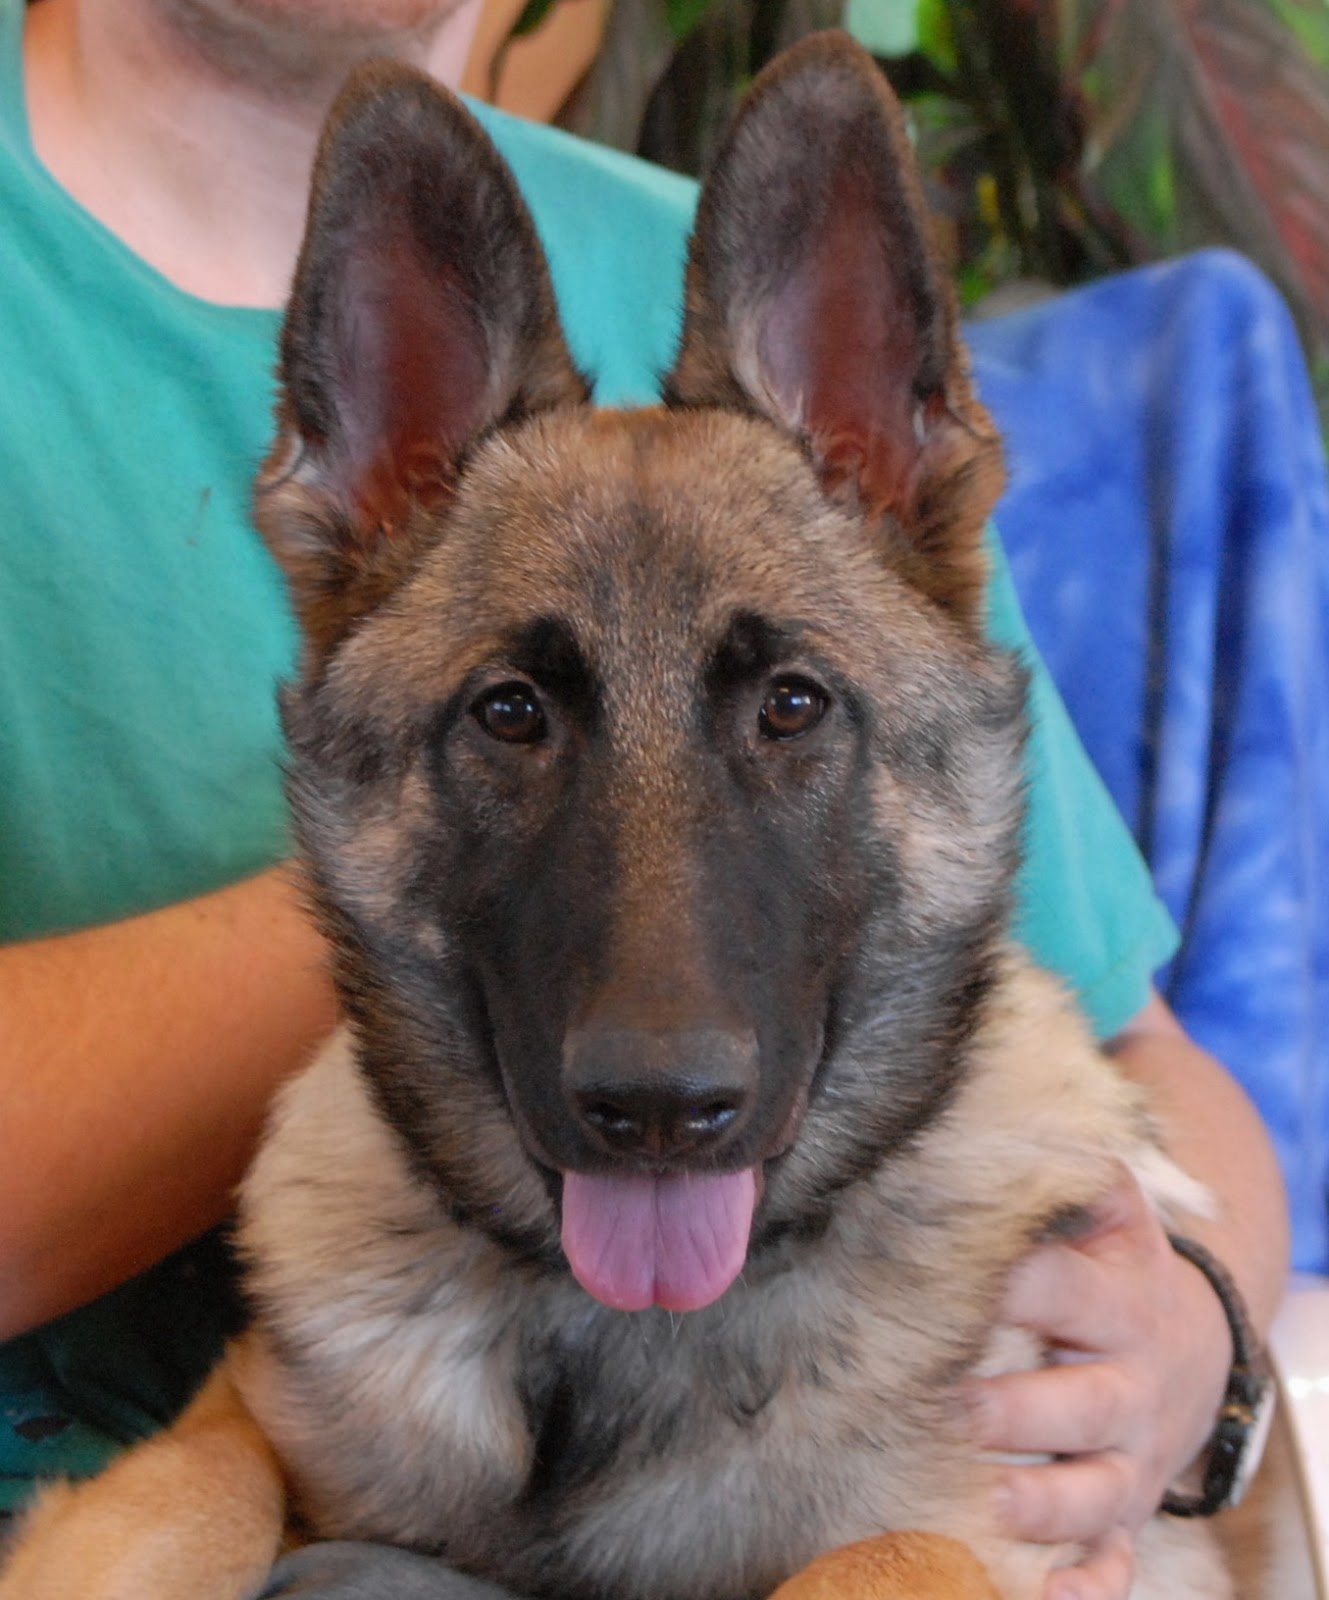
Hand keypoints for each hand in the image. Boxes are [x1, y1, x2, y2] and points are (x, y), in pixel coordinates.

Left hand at [966, 1174, 1231, 1599]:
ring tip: (992, 1501)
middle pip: (1079, 1406)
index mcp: (1118, 1305)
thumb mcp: (1112, 1215)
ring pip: (1093, 1493)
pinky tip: (1047, 1597)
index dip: (1014, 1285)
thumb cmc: (1117, 1272)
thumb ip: (1071, 1176)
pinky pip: (1114, 1565)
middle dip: (1019, 1410)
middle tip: (956, 1407)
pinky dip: (1086, 1588)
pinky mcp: (1127, 1516)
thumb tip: (1004, 1138)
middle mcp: (1127, 1389)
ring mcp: (1130, 1461)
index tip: (951, 1283)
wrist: (1192, 1350)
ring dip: (1046, 1503)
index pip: (1064, 1291)